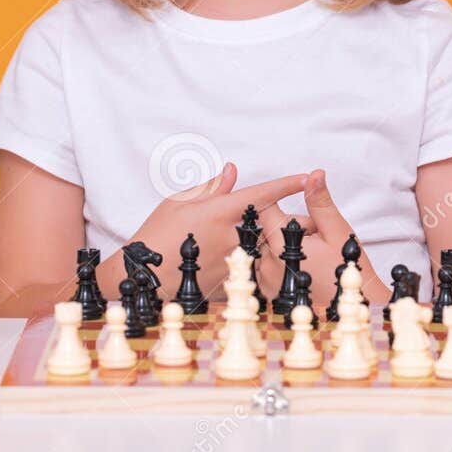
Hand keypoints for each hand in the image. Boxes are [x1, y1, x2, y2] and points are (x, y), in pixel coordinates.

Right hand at [117, 163, 308, 296]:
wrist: (143, 277)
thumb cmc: (156, 234)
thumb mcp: (179, 203)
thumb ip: (211, 188)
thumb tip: (233, 171)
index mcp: (220, 211)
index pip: (262, 194)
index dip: (286, 184)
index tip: (306, 177)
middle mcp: (232, 235)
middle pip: (272, 224)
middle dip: (290, 221)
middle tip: (307, 220)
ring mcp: (232, 260)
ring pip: (265, 247)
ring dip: (277, 244)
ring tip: (285, 244)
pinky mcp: (229, 279)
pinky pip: (249, 267)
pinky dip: (256, 263)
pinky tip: (256, 266)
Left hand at [260, 169, 390, 308]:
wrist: (352, 306)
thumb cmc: (346, 270)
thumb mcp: (337, 231)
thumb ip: (320, 202)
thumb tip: (314, 175)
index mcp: (282, 246)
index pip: (264, 210)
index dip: (283, 206)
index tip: (302, 215)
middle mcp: (267, 265)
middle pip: (265, 229)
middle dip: (287, 227)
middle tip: (314, 240)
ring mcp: (265, 282)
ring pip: (265, 247)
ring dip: (283, 245)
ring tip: (311, 257)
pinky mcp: (268, 293)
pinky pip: (265, 267)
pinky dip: (280, 262)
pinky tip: (302, 270)